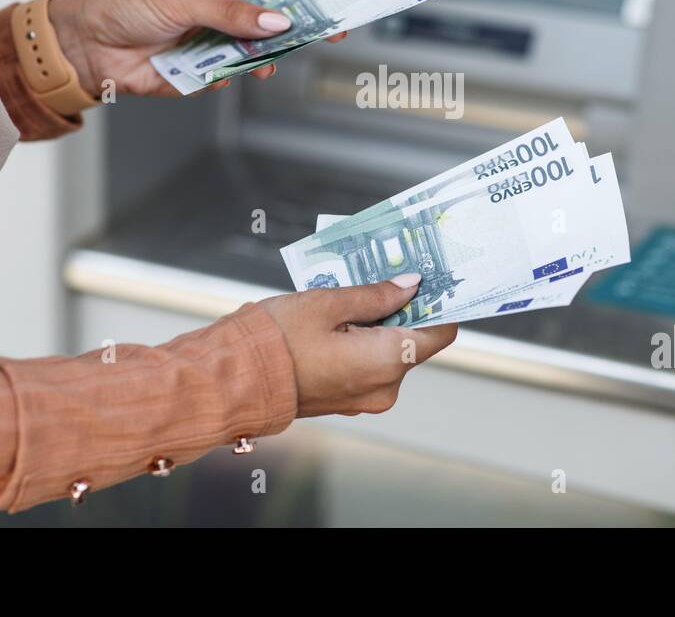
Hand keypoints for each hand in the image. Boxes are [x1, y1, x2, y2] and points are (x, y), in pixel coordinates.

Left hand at [48, 0, 346, 97]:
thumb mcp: (182, 2)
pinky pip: (240, 72)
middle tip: (333, 28)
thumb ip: (233, 15)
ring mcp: (223, 34)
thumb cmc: (123, 3)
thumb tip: (277, 22)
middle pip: (282, 8)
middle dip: (305, 19)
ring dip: (271, 53)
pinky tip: (234, 73)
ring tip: (271, 60)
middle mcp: (230, 0)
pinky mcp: (211, 65)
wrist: (86, 47)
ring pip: (266, 45)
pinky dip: (240, 74)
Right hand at [259, 274, 458, 417]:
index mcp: (386, 362)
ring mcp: (366, 399)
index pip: (439, 332)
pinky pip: (369, 365)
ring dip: (379, 323)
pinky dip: (363, 341)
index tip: (432, 278)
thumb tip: (410, 285)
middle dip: (402, 308)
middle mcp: (384, 387)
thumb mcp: (328, 303)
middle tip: (384, 274)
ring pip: (390, 351)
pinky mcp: (348, 400)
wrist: (234, 381)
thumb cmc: (276, 339)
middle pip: (413, 340)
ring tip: (354, 293)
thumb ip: (375, 295)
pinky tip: (341, 318)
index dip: (440, 303)